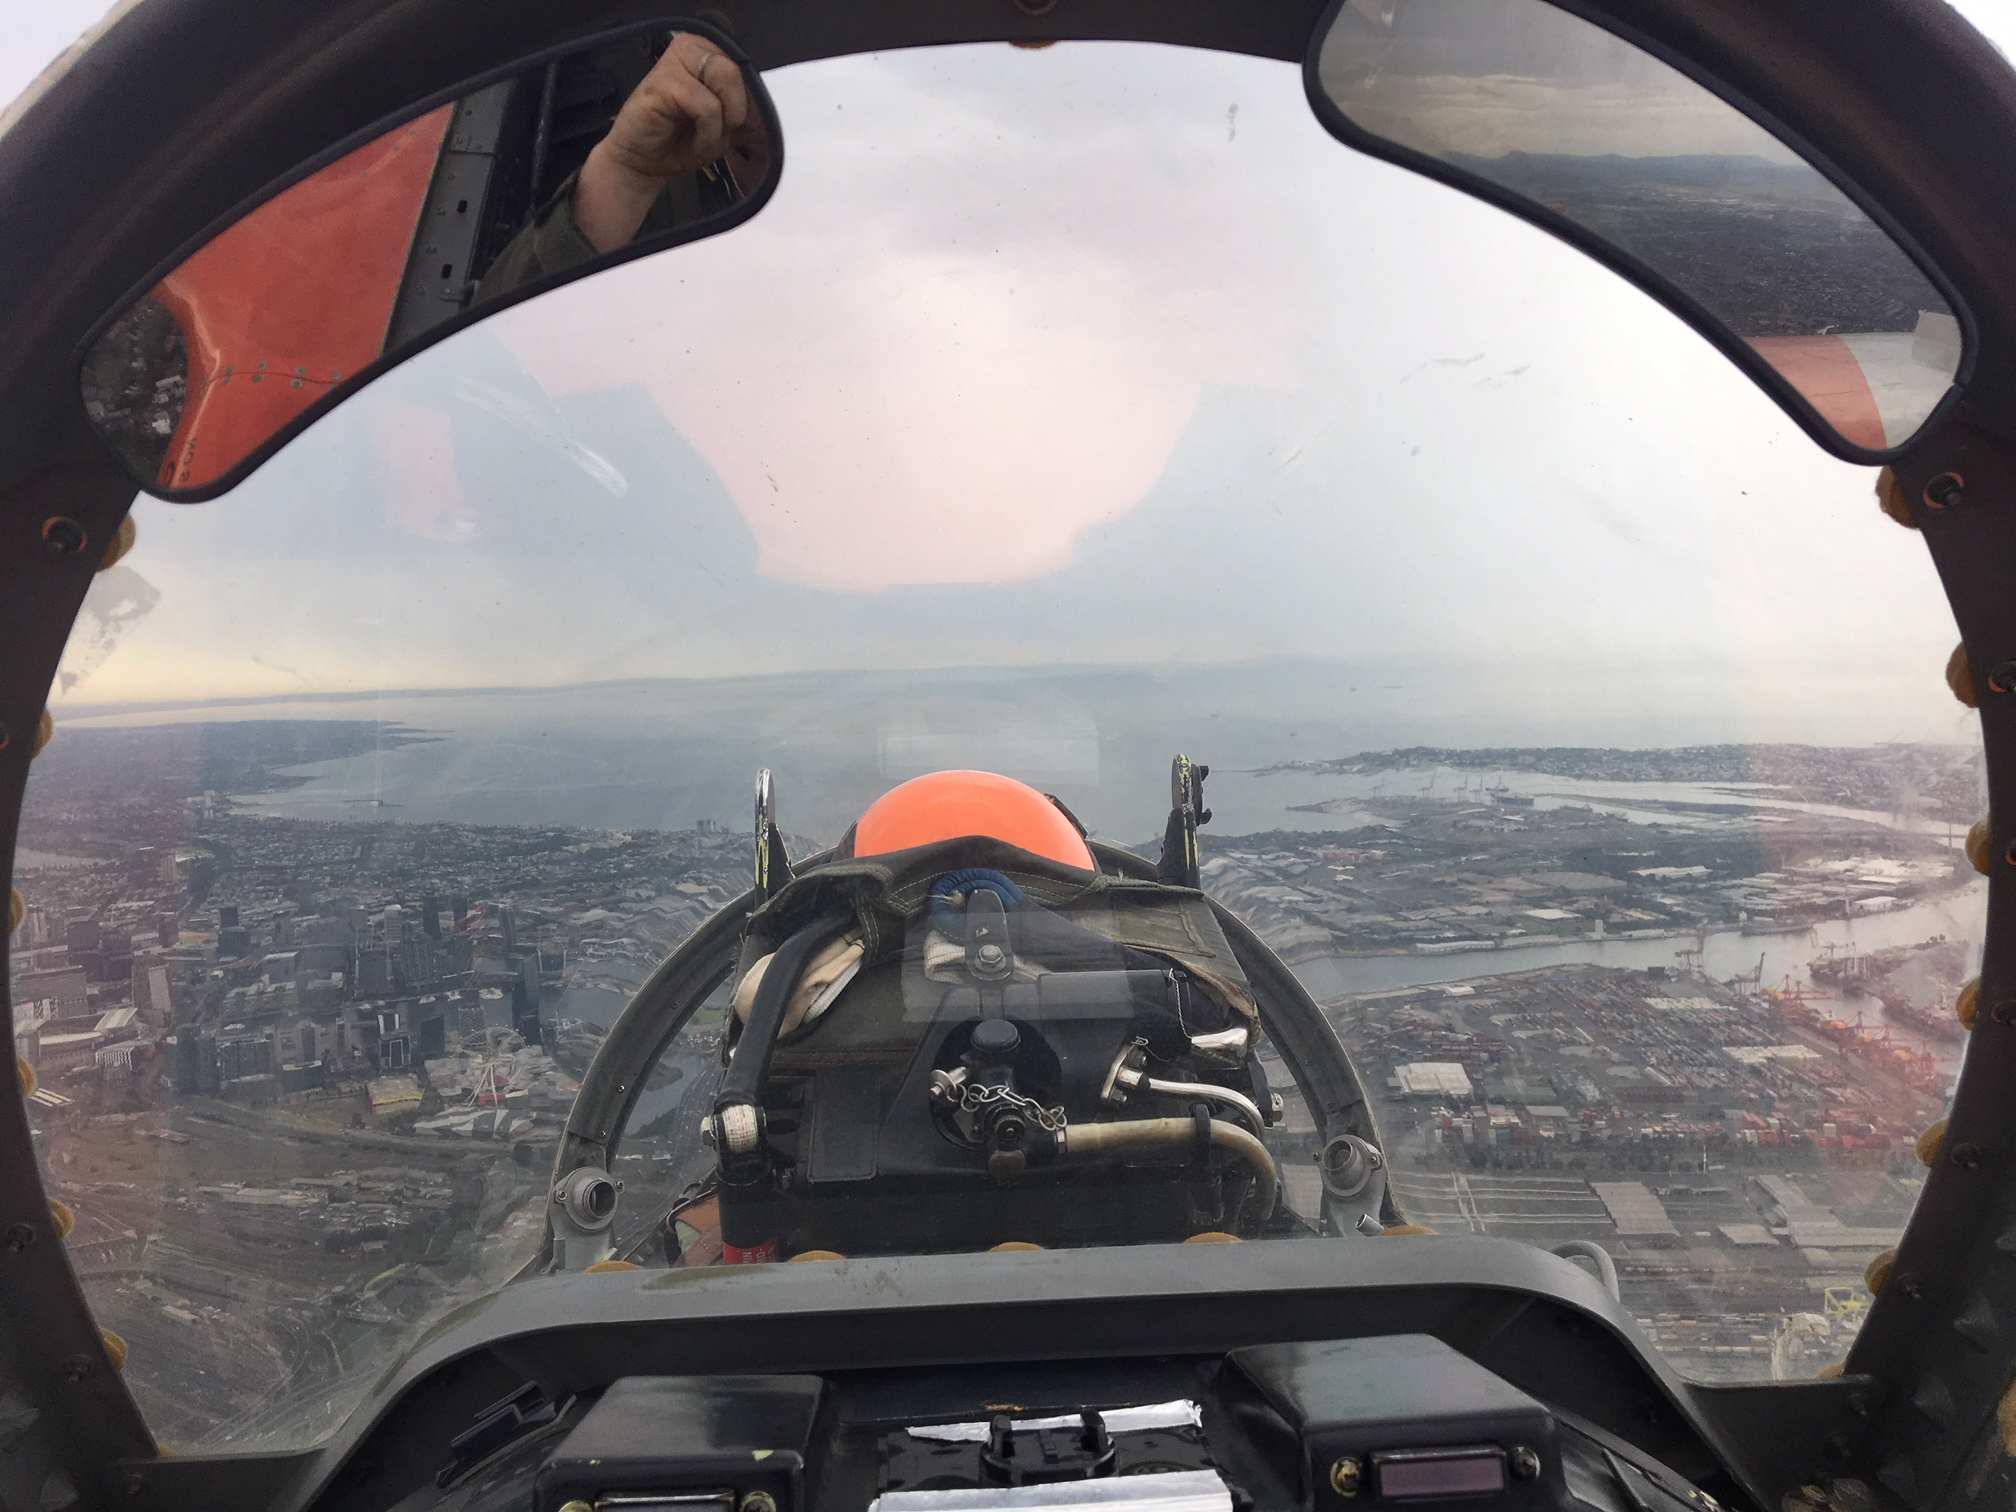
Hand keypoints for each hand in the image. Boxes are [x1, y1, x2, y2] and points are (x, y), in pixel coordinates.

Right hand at [573, 33, 751, 252]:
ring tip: (700, 137)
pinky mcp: (661, 83)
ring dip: (719, 124)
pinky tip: (691, 142)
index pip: (742, 67)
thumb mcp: (723, 124)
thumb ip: (741, 107)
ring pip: (723, 81)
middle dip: (734, 111)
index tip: (730, 125)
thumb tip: (767, 107)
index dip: (743, 103)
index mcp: (705, 53)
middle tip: (716, 131)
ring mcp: (672, 63)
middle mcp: (688, 48)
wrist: (645, 163)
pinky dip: (706, 133)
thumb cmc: (681, 142)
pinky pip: (706, 106)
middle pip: (734, 69)